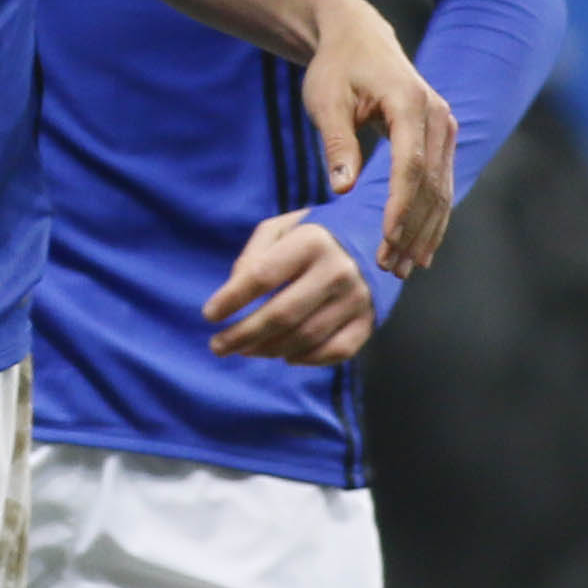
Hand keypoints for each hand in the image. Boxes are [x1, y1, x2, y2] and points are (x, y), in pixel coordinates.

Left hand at [204, 212, 380, 364]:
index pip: (263, 276)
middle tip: (217, 346)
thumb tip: (234, 291)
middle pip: (282, 314)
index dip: (231, 299)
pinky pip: (336, 352)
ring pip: (305, 338)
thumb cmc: (317, 232)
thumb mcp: (282, 227)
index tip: (209, 315)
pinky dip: (306, 360)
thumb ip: (254, 255)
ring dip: (267, 350)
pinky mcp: (370, 321)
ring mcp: (357, 299)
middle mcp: (338, 270)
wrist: (378, 235)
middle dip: (242, 334)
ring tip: (244, 349)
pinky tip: (285, 356)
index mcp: (312, 241)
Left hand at [301, 3, 457, 276]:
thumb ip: (337, 144)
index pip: (410, 164)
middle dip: (412, 229)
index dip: (400, 206)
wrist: (359, 39)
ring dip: (425, 232)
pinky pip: (441, 184)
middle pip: (431, 183)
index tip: (387, 240)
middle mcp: (437, 115)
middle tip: (390, 268)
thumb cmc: (336, 68)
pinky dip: (431, 218)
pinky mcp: (442, 138)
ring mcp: (445, 126)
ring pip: (442, 189)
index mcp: (409, 102)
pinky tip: (420, 250)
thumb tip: (341, 189)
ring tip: (403, 269)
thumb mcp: (326, 101)